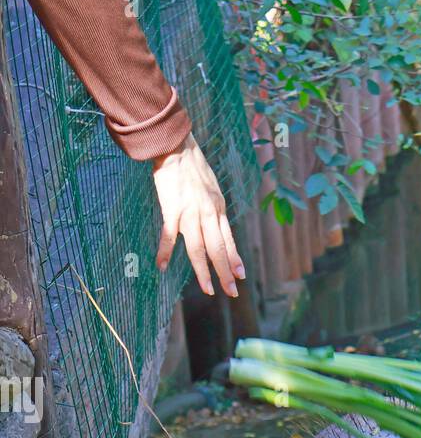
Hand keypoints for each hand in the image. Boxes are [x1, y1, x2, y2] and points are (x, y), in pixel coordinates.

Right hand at [153, 133, 244, 296]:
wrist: (175, 146)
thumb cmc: (191, 165)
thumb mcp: (211, 188)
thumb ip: (213, 208)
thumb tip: (216, 224)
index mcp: (218, 207)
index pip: (228, 239)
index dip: (234, 258)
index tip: (240, 275)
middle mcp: (208, 213)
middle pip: (218, 249)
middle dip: (225, 272)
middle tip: (231, 292)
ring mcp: (190, 212)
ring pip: (198, 248)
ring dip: (203, 271)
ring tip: (208, 289)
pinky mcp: (172, 209)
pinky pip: (169, 236)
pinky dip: (165, 252)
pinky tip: (162, 267)